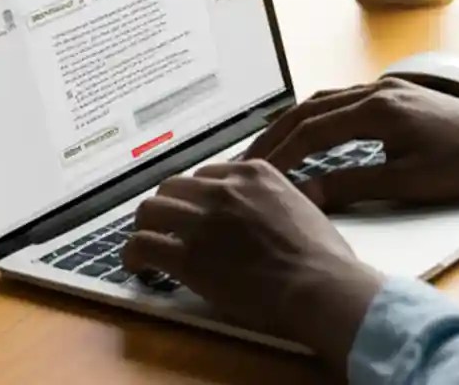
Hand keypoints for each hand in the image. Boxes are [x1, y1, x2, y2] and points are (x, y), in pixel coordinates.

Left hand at [120, 160, 383, 371]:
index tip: (197, 213)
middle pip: (173, 186)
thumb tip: (267, 210)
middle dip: (168, 207)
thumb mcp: (302, 206)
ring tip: (147, 245)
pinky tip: (137, 266)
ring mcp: (203, 221)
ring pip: (150, 210)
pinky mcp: (187, 256)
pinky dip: (133, 254)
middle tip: (168, 229)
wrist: (320, 286)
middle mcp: (224, 189)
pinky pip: (142, 244)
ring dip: (146, 227)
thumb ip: (275, 200)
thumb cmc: (324, 257)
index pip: (208, 173)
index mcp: (254, 173)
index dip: (198, 196)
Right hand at [244, 78, 458, 209]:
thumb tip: (306, 194)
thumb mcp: (407, 183)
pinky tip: (312, 132)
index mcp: (376, 109)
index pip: (311, 130)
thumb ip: (352, 185)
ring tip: (271, 147)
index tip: (257, 174)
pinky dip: (318, 116)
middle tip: (249, 160)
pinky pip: (343, 99)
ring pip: (324, 100)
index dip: (280, 154)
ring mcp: (386, 88)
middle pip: (309, 109)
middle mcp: (376, 90)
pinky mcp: (396, 94)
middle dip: (276, 136)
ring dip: (294, 123)